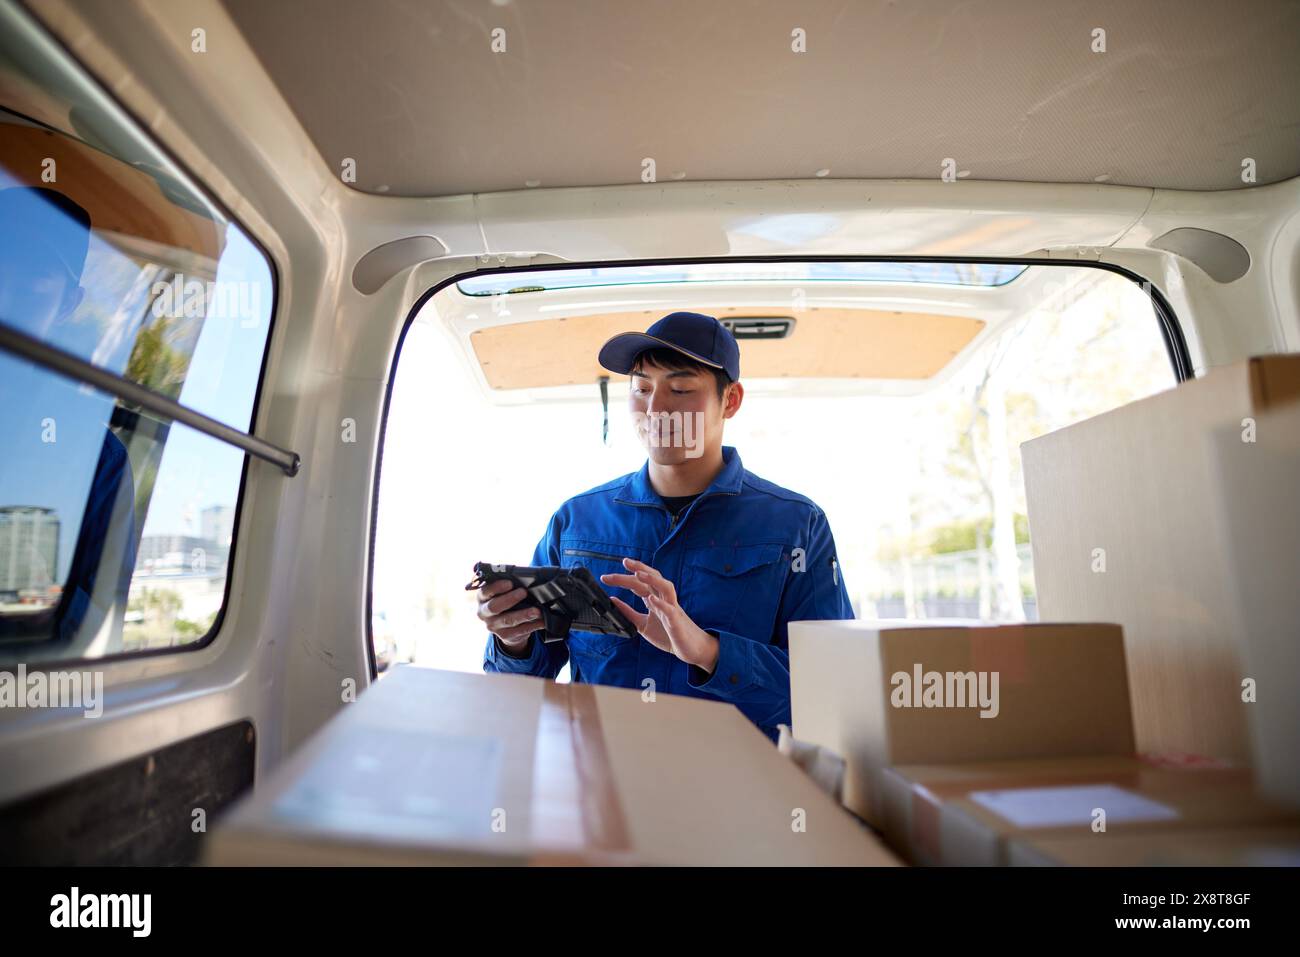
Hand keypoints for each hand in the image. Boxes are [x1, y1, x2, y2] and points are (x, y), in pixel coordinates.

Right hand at [476, 578, 541, 652]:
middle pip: (494, 606)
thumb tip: (525, 580)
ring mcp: (493, 626)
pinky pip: (519, 631)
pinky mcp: (504, 636)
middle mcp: (484, 613)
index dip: (497, 587)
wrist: (504, 625)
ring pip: (508, 620)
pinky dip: (532, 625)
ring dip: (523, 615)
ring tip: (536, 611)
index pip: (486, 591)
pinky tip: (542, 621)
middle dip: (510, 599)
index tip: (510, 583)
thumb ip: (507, 586)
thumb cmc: (506, 600)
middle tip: (524, 592)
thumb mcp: (502, 592)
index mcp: (482, 598)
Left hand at [600, 558, 719, 671]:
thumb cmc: (668, 635)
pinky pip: (670, 610)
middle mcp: (664, 600)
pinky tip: (650, 599)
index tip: (606, 577)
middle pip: (652, 578)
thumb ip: (628, 612)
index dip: (623, 578)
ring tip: (638, 573)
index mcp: (655, 599)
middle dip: (639, 568)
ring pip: (665, 587)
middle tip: (623, 562)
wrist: (691, 649)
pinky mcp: (676, 622)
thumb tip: (612, 600)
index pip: (638, 583)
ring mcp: (671, 609)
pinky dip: (660, 603)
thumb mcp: (642, 624)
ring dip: (652, 579)